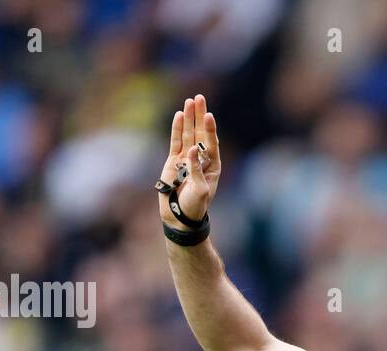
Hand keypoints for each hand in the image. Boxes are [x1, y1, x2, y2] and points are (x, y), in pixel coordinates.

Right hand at [157, 94, 222, 228]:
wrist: (180, 216)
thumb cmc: (195, 206)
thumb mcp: (200, 190)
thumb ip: (196, 170)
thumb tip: (192, 151)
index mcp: (212, 166)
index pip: (212, 143)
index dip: (210, 129)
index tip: (209, 115)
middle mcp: (201, 159)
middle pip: (200, 133)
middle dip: (200, 116)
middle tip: (199, 98)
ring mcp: (186, 158)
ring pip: (188, 134)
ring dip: (189, 118)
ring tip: (189, 101)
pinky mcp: (173, 161)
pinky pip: (176, 142)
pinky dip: (177, 129)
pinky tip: (179, 116)